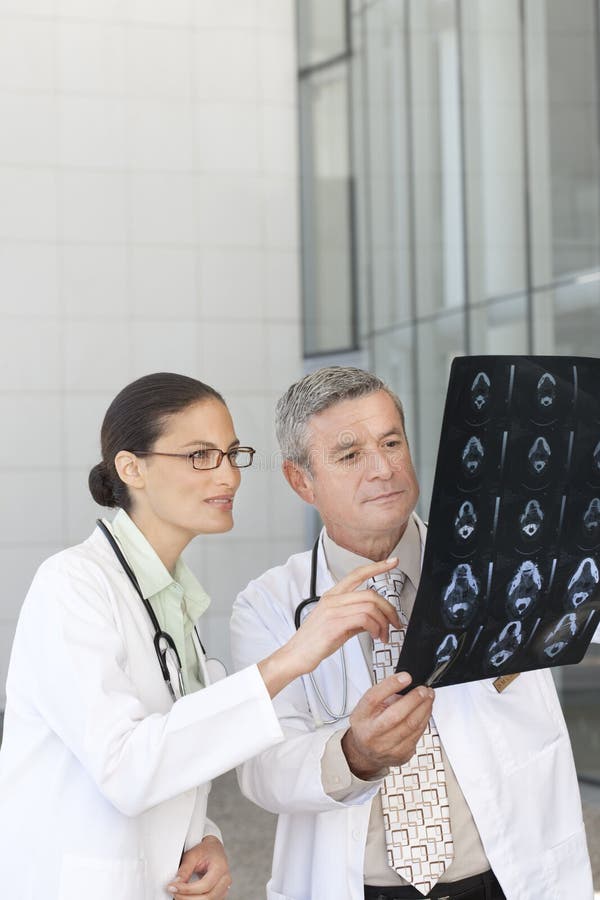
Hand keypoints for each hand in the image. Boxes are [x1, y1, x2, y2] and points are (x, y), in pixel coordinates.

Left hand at [166, 835, 230, 897]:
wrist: (214, 850)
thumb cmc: (205, 851)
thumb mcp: (193, 855)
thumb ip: (185, 870)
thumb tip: (175, 884)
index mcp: (220, 867)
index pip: (205, 885)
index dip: (188, 889)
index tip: (173, 887)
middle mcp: (225, 880)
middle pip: (207, 897)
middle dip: (188, 898)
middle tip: (174, 892)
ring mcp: (224, 888)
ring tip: (178, 894)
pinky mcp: (220, 894)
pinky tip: (186, 896)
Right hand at [259, 558, 401, 696]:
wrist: (296, 655)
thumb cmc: (314, 641)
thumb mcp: (336, 624)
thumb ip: (355, 617)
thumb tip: (375, 619)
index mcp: (332, 596)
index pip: (357, 574)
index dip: (377, 566)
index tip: (392, 562)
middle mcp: (332, 599)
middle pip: (371, 594)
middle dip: (389, 609)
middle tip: (395, 622)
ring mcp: (333, 611)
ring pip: (370, 606)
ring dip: (383, 623)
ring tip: (383, 635)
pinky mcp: (334, 624)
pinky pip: (364, 619)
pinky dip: (376, 628)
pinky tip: (376, 636)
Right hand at [341, 672, 433, 778]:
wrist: (364, 754)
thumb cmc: (367, 726)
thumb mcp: (366, 708)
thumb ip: (382, 695)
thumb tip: (406, 685)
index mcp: (361, 717)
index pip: (374, 698)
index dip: (391, 685)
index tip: (406, 677)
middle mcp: (372, 734)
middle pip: (396, 715)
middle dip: (415, 699)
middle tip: (424, 689)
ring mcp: (386, 747)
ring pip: (412, 726)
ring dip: (424, 708)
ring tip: (428, 697)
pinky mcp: (401, 755)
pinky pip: (418, 735)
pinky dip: (424, 720)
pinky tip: (425, 711)